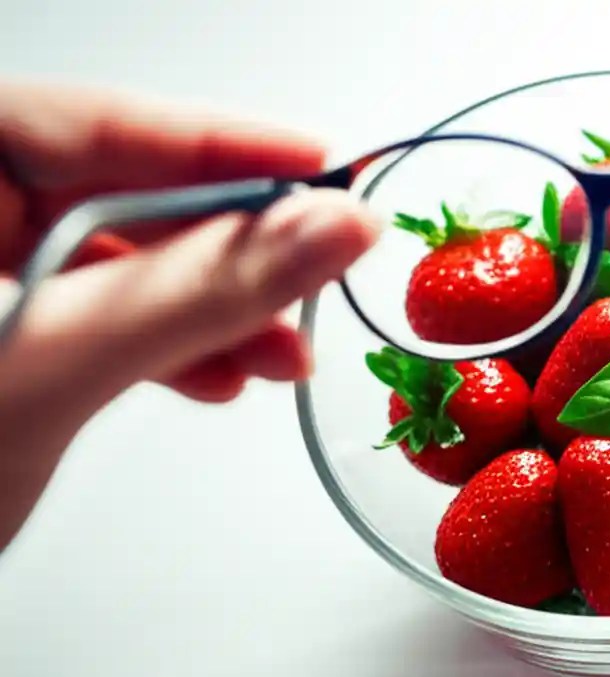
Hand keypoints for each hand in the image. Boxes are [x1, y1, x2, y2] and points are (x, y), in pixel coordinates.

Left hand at [0, 82, 379, 546]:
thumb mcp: (47, 377)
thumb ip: (192, 293)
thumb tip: (321, 230)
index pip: (76, 125)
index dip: (209, 141)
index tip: (315, 165)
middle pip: (105, 191)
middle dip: (224, 240)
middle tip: (319, 253)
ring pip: (112, 262)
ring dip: (210, 304)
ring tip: (285, 343)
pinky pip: (94, 318)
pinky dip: (166, 347)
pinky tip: (223, 373)